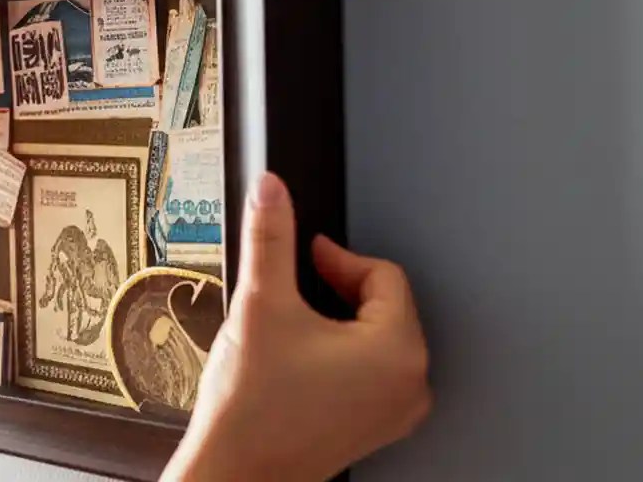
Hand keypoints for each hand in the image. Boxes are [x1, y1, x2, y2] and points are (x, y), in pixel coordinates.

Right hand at [165, 172, 431, 481]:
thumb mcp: (260, 303)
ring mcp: (394, 410)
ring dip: (337, 321)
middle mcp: (408, 384)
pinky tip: (297, 363)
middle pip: (383, 305)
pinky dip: (339, 355)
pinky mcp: (373, 426)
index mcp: (396, 350)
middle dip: (337, 290)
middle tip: (293, 294)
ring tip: (291, 331)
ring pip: (374, 336)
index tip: (306, 258)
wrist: (234, 471)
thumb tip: (271, 190)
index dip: (337, 258)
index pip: (382, 274)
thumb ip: (269, 237)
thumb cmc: (251, 409)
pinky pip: (369, 371)